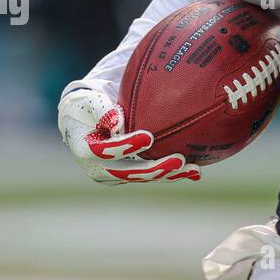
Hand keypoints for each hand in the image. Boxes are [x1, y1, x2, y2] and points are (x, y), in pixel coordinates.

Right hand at [57, 88, 200, 183]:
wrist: (85, 120)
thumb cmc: (87, 106)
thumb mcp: (88, 102)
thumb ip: (101, 110)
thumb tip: (116, 122)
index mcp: (86, 150)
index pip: (105, 151)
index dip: (126, 146)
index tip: (148, 137)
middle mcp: (100, 168)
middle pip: (129, 172)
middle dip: (155, 169)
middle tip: (178, 160)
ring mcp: (116, 174)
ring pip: (144, 177)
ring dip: (169, 174)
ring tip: (193, 169)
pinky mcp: (130, 174)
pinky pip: (152, 175)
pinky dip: (172, 173)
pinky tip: (195, 172)